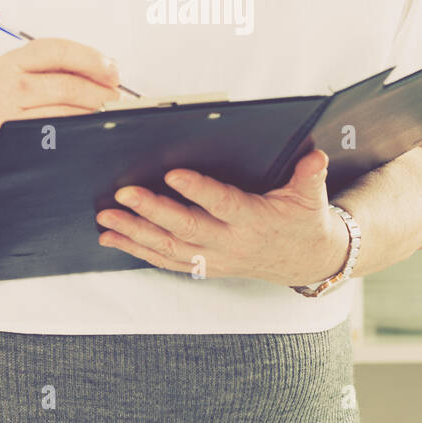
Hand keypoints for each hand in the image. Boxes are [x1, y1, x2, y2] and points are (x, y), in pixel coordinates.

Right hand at [0, 37, 120, 163]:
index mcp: (12, 62)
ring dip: (93, 113)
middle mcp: (7, 85)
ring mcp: (8, 115)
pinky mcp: (14, 140)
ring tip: (105, 113)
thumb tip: (107, 69)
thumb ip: (58, 67)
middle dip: (100, 92)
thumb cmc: (6, 104)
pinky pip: (57, 134)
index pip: (58, 51)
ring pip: (65, 112)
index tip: (112, 70)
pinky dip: (78, 130)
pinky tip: (86, 128)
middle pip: (67, 85)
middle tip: (115, 98)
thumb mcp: (22, 75)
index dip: (91, 59)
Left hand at [95, 148, 350, 286]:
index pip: (223, 205)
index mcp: (254, 221)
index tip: (173, 173)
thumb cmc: (304, 221)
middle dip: (152, 211)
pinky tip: (113, 238)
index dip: (198, 190)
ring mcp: (214, 259)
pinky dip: (137, 251)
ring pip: (169, 249)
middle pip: (186, 229)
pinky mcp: (204, 266)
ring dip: (134, 233)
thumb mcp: (312, 197)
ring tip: (106, 218)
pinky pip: (166, 261)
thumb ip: (310, 175)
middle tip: (123, 194)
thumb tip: (315, 156)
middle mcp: (230, 244)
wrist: (306, 261)